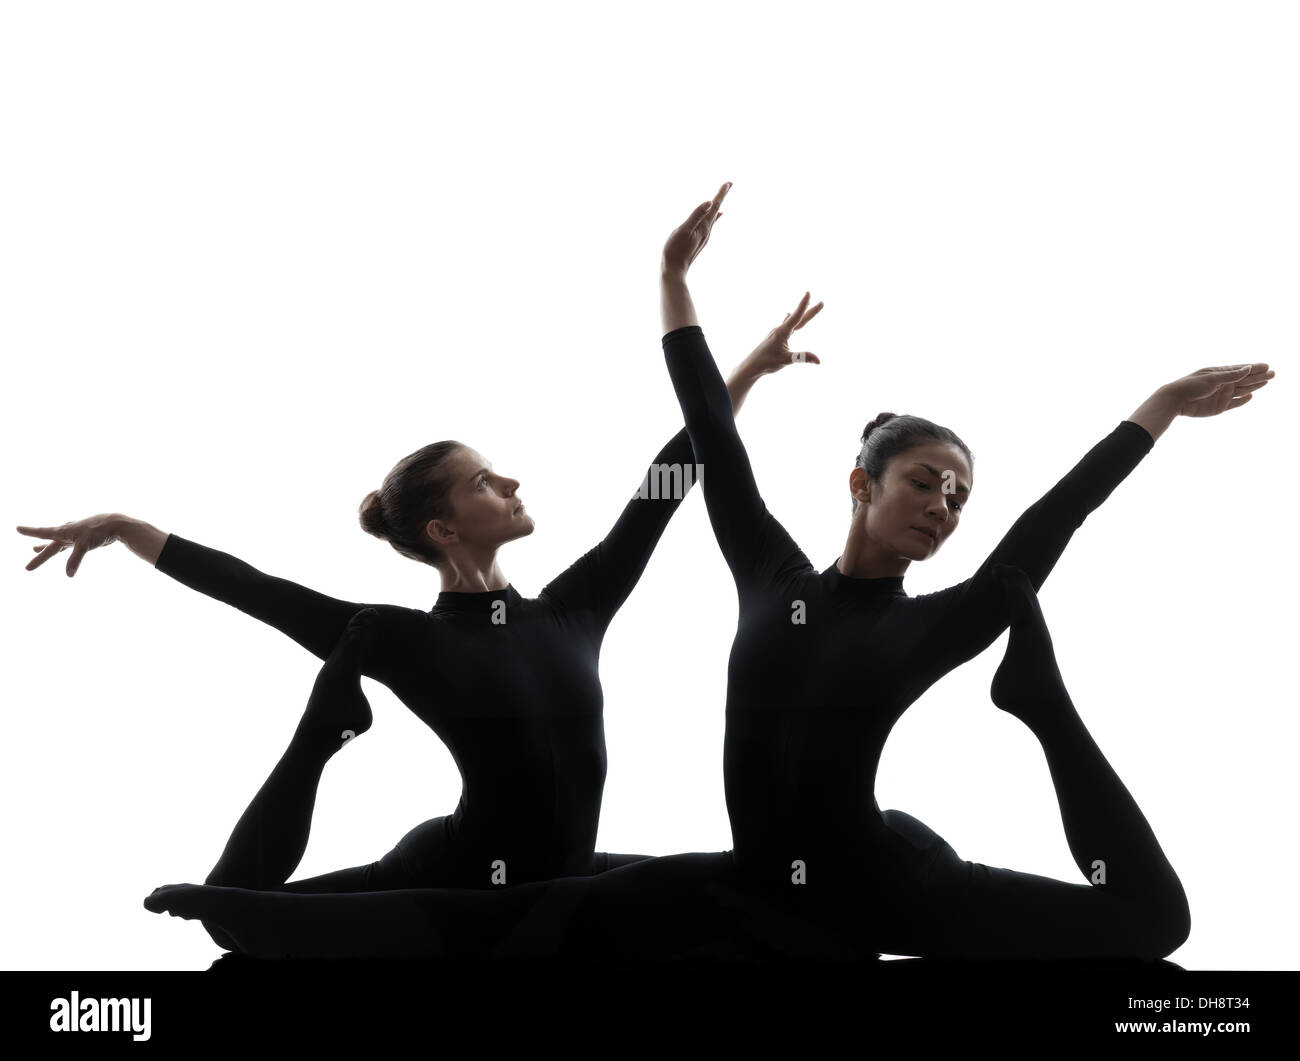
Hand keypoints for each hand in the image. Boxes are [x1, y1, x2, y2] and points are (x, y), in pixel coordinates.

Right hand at [17, 514, 126, 575]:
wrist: (115, 524)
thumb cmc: (99, 531)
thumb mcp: (85, 545)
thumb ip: (75, 559)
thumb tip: (68, 575)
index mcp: (63, 531)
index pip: (42, 532)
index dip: (29, 532)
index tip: (17, 528)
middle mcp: (66, 533)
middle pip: (49, 547)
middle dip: (39, 558)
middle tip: (27, 568)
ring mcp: (75, 536)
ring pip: (57, 544)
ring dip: (46, 548)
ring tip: (35, 549)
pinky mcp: (83, 539)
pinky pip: (68, 545)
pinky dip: (62, 548)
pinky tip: (62, 548)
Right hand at [662, 181, 730, 274]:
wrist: (674, 270)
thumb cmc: (675, 250)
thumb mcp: (684, 230)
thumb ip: (696, 216)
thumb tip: (709, 203)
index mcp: (704, 227)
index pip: (715, 206)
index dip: (721, 194)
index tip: (729, 183)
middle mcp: (707, 231)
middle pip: (716, 210)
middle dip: (721, 196)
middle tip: (728, 184)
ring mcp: (703, 237)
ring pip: (713, 217)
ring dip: (717, 205)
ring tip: (721, 196)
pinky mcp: (698, 240)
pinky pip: (708, 223)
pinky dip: (713, 215)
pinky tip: (715, 216)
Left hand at [745, 292, 823, 374]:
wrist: (751, 365)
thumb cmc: (766, 362)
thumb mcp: (786, 360)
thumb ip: (802, 358)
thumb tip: (819, 361)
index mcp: (782, 332)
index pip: (796, 316)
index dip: (803, 305)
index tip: (808, 293)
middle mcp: (780, 329)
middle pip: (798, 318)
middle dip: (810, 310)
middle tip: (822, 303)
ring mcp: (777, 332)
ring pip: (793, 321)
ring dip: (801, 314)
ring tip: (808, 304)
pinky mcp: (775, 337)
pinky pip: (786, 325)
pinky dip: (792, 319)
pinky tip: (788, 316)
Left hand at [1158, 363, 1274, 417]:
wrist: (1176, 401)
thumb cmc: (1191, 386)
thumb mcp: (1212, 378)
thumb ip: (1230, 375)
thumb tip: (1248, 368)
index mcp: (1219, 373)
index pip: (1241, 370)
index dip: (1254, 368)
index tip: (1266, 365)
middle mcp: (1222, 384)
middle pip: (1244, 380)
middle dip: (1258, 376)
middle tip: (1273, 373)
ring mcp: (1221, 395)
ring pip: (1242, 390)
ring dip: (1254, 386)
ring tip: (1266, 381)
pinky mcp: (1218, 407)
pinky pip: (1234, 404)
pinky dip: (1242, 401)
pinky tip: (1251, 396)